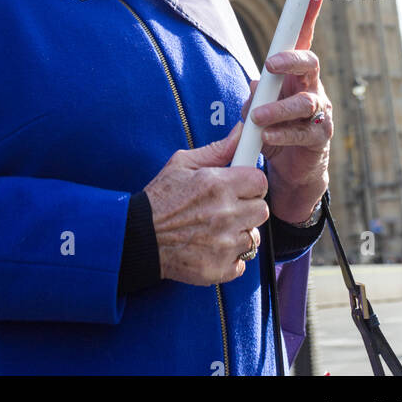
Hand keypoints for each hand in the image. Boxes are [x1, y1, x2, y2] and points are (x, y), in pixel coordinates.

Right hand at [143, 121, 268, 285]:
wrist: (140, 237)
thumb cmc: (160, 198)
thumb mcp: (182, 164)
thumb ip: (217, 150)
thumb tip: (240, 133)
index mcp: (218, 185)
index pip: (260, 182)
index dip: (251, 183)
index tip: (241, 186)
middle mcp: (225, 214)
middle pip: (262, 210)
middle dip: (248, 207)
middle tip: (229, 208)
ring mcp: (224, 244)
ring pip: (253, 237)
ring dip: (239, 233)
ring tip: (217, 229)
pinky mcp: (220, 269)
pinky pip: (243, 262)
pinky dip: (231, 258)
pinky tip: (213, 247)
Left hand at [241, 0, 332, 223]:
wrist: (290, 169)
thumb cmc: (274, 128)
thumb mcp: (260, 105)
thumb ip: (258, 92)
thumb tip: (256, 85)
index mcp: (296, 74)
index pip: (302, 40)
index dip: (308, 15)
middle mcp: (312, 86)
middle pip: (310, 63)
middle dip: (291, 59)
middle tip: (269, 65)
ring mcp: (320, 111)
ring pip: (304, 101)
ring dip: (278, 108)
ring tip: (258, 117)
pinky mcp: (320, 137)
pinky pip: (303, 131)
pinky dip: (283, 133)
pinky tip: (268, 136)